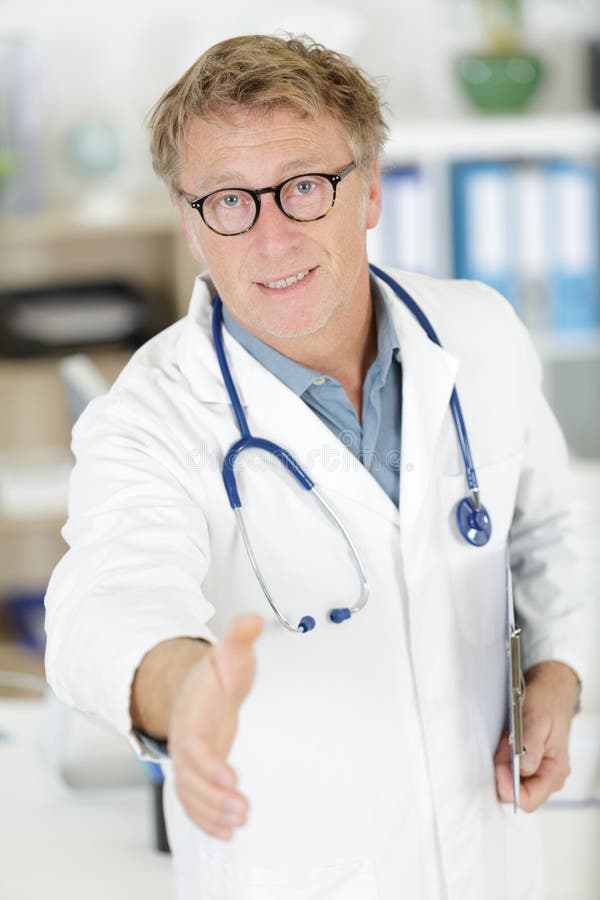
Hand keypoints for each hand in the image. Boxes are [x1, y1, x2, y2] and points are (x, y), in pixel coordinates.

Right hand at [168, 614, 262, 839]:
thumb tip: (252, 619)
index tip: (232, 779)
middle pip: (191, 778)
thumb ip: (239, 638)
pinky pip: (193, 803)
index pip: (194, 746)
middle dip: (213, 798)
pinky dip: (206, 821)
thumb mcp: (230, 653)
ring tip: (239, 824)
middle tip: (243, 811)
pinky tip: (228, 834)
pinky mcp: (197, 774)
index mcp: (192, 716)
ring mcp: (189, 761)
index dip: (210, 765)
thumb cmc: (214, 674)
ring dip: (212, 814)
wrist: (190, 687)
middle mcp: (185, 742)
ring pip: (190, 795)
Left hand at [494, 660, 579, 811]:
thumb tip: (521, 770)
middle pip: (517, 793)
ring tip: (505, 742)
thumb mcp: (537, 720)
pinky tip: (505, 743)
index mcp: (555, 772)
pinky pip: (511, 770)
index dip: (508, 787)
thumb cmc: (547, 702)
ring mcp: (538, 770)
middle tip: (500, 748)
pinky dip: (503, 759)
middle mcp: (548, 776)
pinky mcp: (529, 762)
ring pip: (511, 782)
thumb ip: (530, 747)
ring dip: (502, 765)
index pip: (528, 800)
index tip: (497, 766)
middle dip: (502, 774)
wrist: (552, 689)